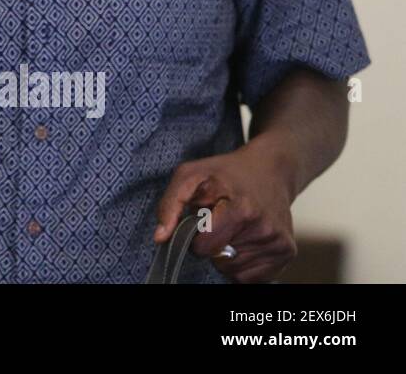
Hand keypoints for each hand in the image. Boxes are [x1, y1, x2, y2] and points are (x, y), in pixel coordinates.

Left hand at [153, 142, 297, 282]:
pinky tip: (245, 241)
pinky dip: (242, 265)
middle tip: (218, 224)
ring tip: (233, 230)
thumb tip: (160, 238)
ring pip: (234, 271)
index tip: (201, 221)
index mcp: (241, 208)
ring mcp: (279, 242)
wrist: (270, 170)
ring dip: (226, 256)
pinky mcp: (288, 252)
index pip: (205, 247)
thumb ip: (170, 204)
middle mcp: (264, 228)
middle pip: (219, 261)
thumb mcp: (190, 175)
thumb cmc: (225, 173)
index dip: (195, 238)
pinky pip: (252, 279)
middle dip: (211, 247)